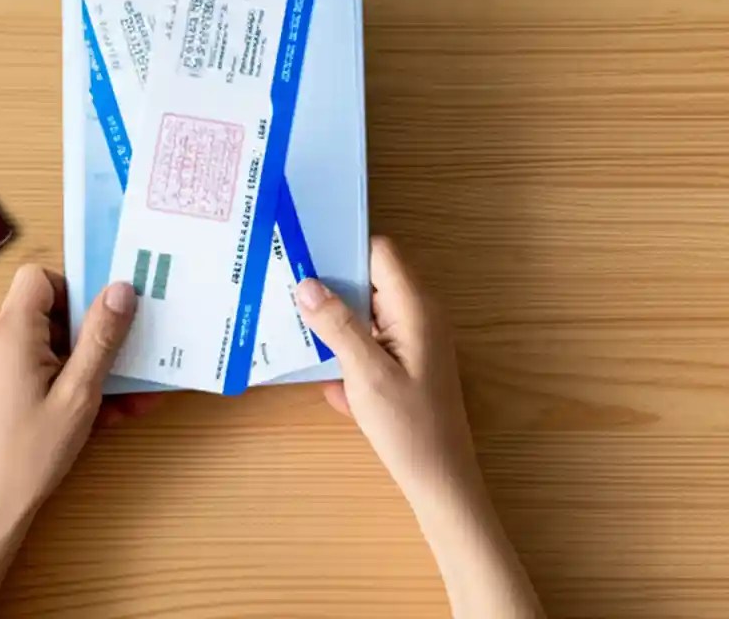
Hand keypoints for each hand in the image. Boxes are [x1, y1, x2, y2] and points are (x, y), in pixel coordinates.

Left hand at [0, 266, 158, 618]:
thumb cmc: (36, 452)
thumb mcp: (80, 394)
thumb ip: (101, 337)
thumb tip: (121, 287)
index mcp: (8, 333)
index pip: (38, 277)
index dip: (71, 292)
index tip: (96, 326)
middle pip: (39, 314)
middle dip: (82, 339)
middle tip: (116, 371)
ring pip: (33, 346)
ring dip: (72, 367)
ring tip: (110, 404)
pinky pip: (18, 368)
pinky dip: (49, 382)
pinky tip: (80, 414)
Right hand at [295, 236, 474, 499]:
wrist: (440, 479)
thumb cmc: (408, 427)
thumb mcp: (365, 374)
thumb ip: (337, 326)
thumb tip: (306, 283)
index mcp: (415, 308)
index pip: (379, 252)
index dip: (343, 250)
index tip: (303, 256)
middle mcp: (419, 314)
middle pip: (371, 278)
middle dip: (332, 284)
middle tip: (288, 289)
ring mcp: (415, 338)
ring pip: (368, 310)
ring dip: (336, 320)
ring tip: (295, 326)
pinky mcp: (407, 361)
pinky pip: (372, 339)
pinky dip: (349, 348)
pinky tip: (325, 374)